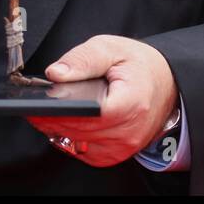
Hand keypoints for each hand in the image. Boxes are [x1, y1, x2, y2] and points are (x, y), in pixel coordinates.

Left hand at [25, 35, 178, 167]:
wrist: (167, 83)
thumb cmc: (140, 66)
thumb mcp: (112, 49)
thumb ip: (82, 59)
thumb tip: (56, 73)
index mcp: (130, 103)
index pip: (87, 115)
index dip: (60, 110)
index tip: (43, 101)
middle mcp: (128, 131)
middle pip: (78, 131)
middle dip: (52, 118)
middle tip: (37, 103)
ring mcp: (123, 146)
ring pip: (77, 144)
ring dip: (59, 130)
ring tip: (50, 111)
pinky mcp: (117, 154)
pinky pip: (84, 152)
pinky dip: (72, 139)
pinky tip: (66, 123)